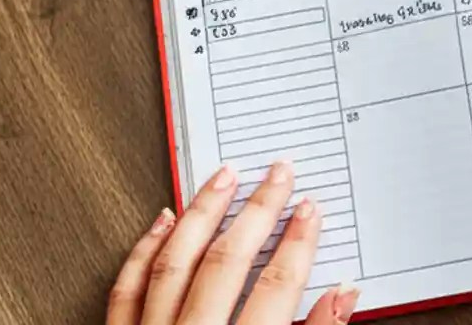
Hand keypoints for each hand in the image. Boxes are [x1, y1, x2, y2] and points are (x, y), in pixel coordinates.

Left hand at [106, 161, 359, 324]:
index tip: (311, 210)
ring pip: (175, 263)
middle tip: (278, 175)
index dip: (298, 243)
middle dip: (258, 211)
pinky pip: (127, 289)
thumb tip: (344, 296)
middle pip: (228, 261)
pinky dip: (145, 251)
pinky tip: (163, 220)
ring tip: (223, 178)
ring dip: (203, 214)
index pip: (277, 286)